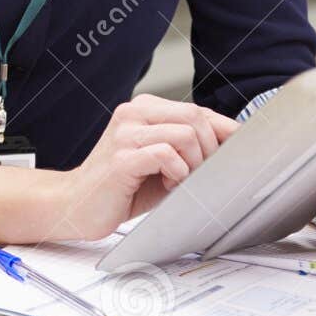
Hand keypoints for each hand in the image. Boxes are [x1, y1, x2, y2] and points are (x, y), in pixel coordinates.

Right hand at [54, 94, 238, 240]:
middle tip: (204, 174)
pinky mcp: (122, 158)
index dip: (224, 130)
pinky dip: (177, 172)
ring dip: (195, 162)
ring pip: (185, 133)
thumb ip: (187, 150)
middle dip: (211, 148)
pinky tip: (167, 184)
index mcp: (143, 109)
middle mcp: (133, 114)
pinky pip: (166, 154)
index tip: (240, 149)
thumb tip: (230, 149)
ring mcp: (125, 133)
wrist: (75, 206)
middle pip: (195, 116)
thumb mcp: (161, 164)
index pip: (197, 110)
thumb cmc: (121, 188)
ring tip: (181, 180)